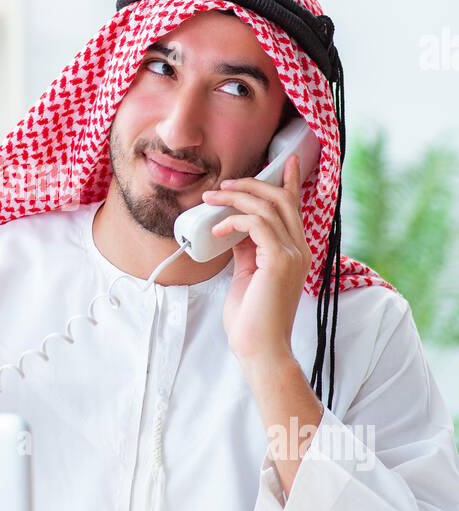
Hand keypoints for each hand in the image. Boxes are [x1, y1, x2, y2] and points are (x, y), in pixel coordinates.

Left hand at [201, 154, 312, 365]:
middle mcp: (299, 249)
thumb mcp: (247, 274)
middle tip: (222, 185)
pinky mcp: (279, 261)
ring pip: (268, 206)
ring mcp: (292, 254)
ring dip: (235, 198)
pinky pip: (257, 224)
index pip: (294, 207)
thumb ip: (246, 248)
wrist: (260, 349)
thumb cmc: (251, 319)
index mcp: (294, 252)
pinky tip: (217, 229)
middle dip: (251, 184)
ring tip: (211, 199)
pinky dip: (234, 220)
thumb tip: (234, 226)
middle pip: (282, 199)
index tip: (286, 161)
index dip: (291, 181)